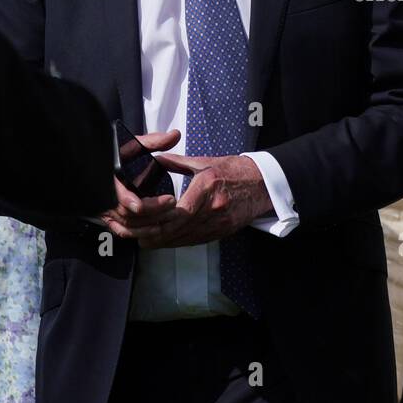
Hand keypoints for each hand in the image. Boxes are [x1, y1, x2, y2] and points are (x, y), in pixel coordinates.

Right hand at [99, 130, 180, 238]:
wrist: (95, 164)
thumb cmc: (114, 155)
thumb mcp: (132, 145)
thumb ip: (154, 141)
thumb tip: (174, 135)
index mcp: (110, 181)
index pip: (126, 201)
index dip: (149, 205)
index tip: (170, 200)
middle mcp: (105, 199)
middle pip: (131, 217)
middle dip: (156, 215)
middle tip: (176, 207)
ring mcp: (105, 211)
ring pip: (128, 227)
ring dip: (151, 227)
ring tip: (171, 218)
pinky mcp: (109, 218)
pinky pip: (122, 231)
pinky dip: (139, 233)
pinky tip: (156, 229)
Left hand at [132, 153, 273, 249]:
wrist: (264, 183)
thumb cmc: (236, 170)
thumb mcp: (205, 162)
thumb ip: (177, 162)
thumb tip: (155, 160)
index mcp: (208, 186)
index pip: (179, 211)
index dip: (158, 221)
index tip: (143, 222)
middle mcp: (214, 207)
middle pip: (179, 229)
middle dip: (155, 235)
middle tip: (138, 236)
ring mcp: (220, 222)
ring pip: (185, 238)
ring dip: (164, 242)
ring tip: (146, 241)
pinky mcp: (223, 231)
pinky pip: (196, 240)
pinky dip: (179, 242)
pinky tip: (167, 241)